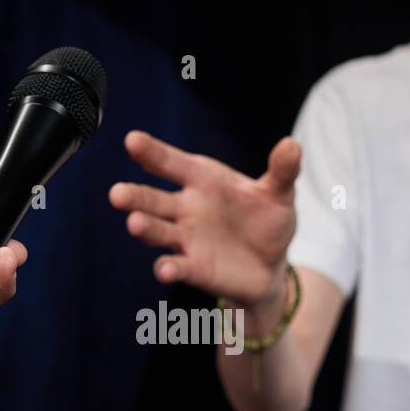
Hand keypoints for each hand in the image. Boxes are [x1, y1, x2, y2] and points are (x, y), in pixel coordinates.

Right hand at [109, 130, 300, 307]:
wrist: (271, 265)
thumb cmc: (267, 220)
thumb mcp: (280, 194)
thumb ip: (282, 171)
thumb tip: (292, 145)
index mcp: (203, 180)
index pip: (173, 163)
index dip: (153, 153)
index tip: (132, 141)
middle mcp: (187, 207)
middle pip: (154, 200)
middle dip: (135, 197)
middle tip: (117, 194)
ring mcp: (186, 238)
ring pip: (157, 231)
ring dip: (145, 228)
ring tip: (134, 224)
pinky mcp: (193, 267)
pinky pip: (176, 266)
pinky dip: (168, 268)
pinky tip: (165, 269)